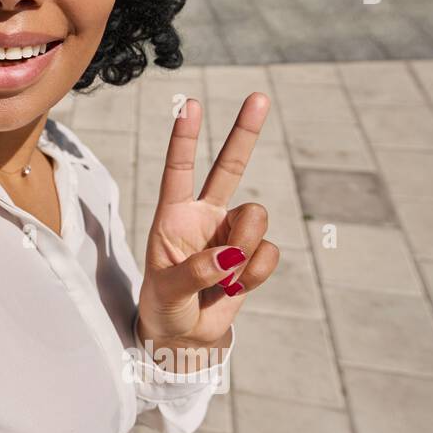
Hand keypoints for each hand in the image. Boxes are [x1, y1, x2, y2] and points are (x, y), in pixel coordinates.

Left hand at [135, 93, 279, 353]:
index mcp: (173, 216)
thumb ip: (194, 272)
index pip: (178, 170)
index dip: (184, 139)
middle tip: (259, 97)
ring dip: (244, 249)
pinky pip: (267, 254)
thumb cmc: (164, 308)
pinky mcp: (252, 257)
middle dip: (245, 132)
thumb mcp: (166, 292)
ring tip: (223, 276)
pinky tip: (234, 287)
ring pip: (255, 219)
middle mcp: (204, 216)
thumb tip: (229, 257)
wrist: (186, 336)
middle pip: (229, 167)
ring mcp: (231, 234)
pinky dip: (254, 275)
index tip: (189, 105)